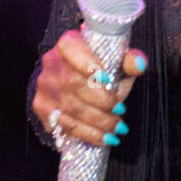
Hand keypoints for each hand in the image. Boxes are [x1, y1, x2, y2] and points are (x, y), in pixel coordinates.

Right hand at [32, 29, 147, 147]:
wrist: (75, 79)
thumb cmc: (101, 68)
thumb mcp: (116, 60)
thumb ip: (129, 60)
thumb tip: (140, 64)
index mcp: (68, 43)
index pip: (70, 48)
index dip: (87, 64)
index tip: (108, 79)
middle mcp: (51, 63)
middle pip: (73, 84)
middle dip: (101, 101)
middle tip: (121, 110)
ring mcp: (44, 86)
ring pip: (70, 108)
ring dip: (97, 122)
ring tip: (117, 128)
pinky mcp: (41, 106)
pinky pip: (64, 124)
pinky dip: (87, 134)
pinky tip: (103, 137)